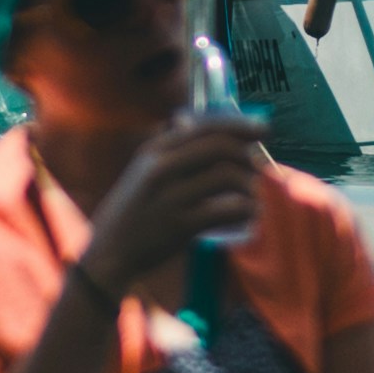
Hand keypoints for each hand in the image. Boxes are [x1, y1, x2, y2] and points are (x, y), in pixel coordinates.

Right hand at [72, 109, 273, 300]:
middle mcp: (161, 167)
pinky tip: (249, 214)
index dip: (239, 125)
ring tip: (253, 196)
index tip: (264, 129)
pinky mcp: (181, 225)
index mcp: (155, 149)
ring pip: (228, 176)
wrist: (109, 251)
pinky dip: (246, 210)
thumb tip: (189, 121)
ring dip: (250, 186)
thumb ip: (167, 148)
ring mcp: (171, 196)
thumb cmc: (132, 210)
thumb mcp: (142, 170)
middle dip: (247, 156)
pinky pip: (227, 209)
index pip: (205, 126)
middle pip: (220, 147)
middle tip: (258, 170)